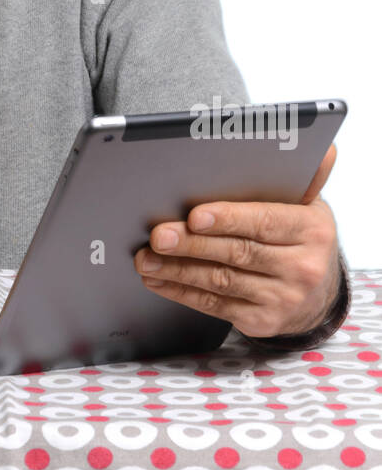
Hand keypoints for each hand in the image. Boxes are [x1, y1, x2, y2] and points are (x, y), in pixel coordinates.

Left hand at [133, 144, 340, 339]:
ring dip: (178, 270)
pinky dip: (182, 292)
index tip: (195, 215)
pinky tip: (159, 279)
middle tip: (159, 235)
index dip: (228, 218)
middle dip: (192, 244)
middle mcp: (302, 268)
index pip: (265, 221)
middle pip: (238, 253)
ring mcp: (282, 299)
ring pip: (221, 282)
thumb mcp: (308, 204)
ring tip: (146, 258)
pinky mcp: (262, 321)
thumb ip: (306, 176)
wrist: (318, 293)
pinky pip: (215, 306)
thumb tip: (323, 148)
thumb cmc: (300, 236)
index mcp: (312, 230)